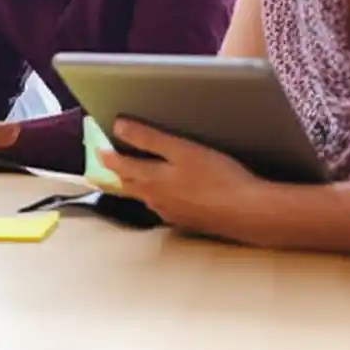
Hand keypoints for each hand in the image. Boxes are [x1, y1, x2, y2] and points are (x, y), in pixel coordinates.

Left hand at [100, 118, 268, 238]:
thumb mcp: (182, 150)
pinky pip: (165, 207)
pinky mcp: (187, 222)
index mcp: (150, 179)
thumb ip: (148, 138)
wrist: (249, 213)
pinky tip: (171, 193)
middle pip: (129, 183)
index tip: (99, 149)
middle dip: (119, 171)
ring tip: (138, 174)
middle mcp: (154, 199)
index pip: (118, 166)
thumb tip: (118, 127)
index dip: (106, 155)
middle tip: (112, 162)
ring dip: (139, 184)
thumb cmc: (218, 177)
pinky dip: (161, 197)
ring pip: (146, 197)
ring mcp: (170, 213)